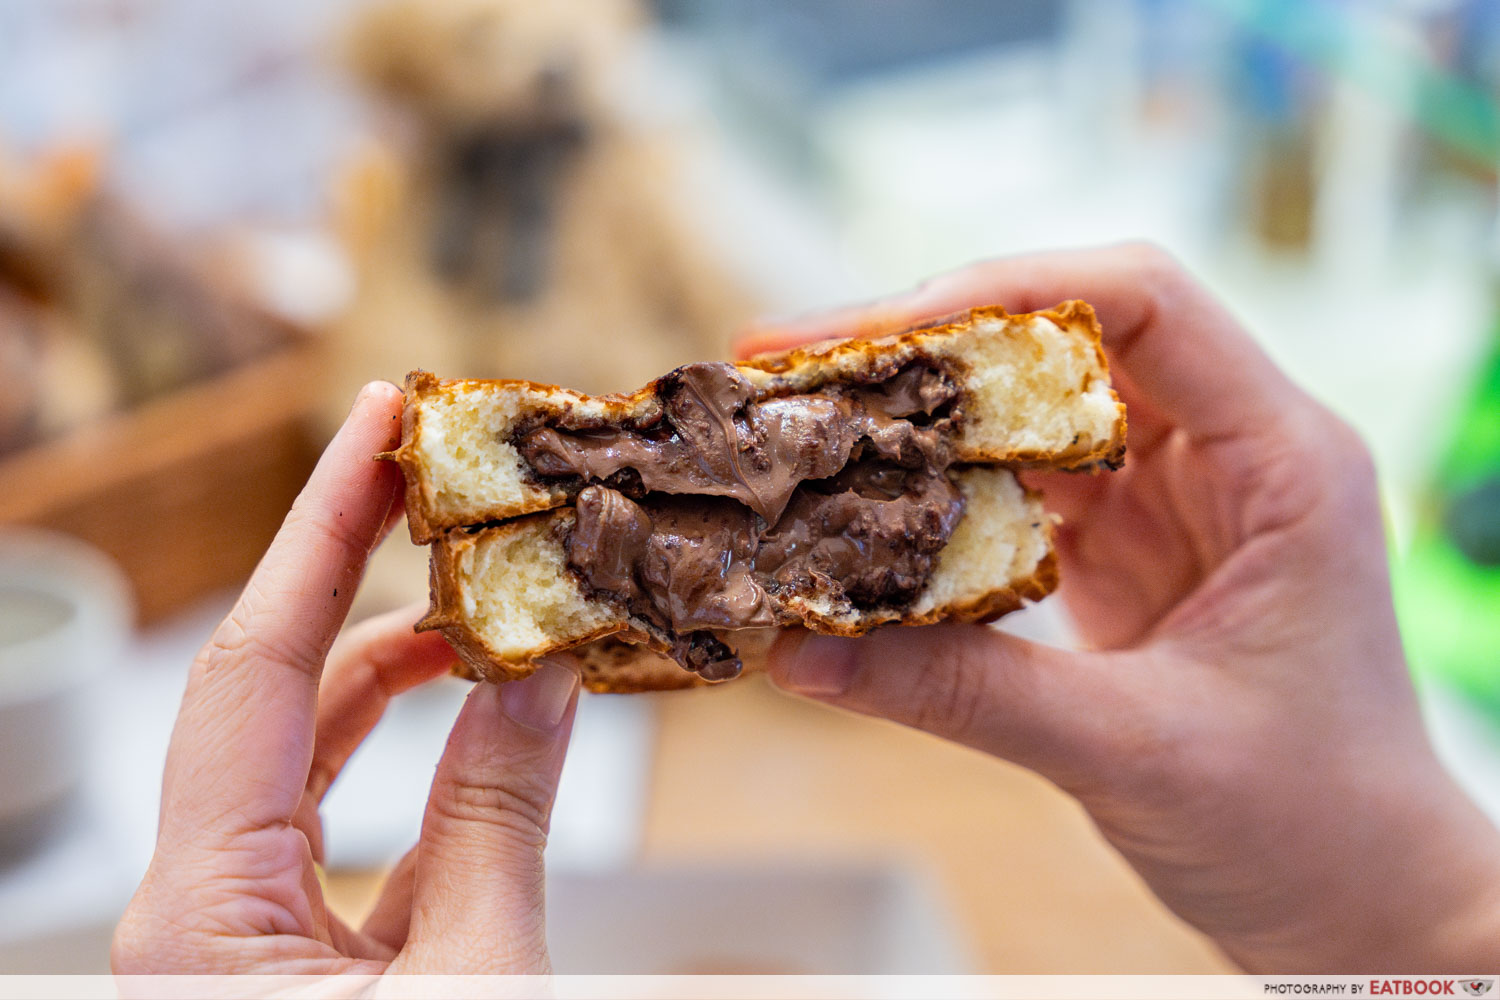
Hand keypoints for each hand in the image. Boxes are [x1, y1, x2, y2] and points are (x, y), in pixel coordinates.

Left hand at [112, 382, 580, 973]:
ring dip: (404, 665)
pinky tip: (488, 707)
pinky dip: (423, 756)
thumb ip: (502, 818)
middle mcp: (200, 909)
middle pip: (277, 687)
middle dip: (361, 571)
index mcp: (204, 916)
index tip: (378, 420)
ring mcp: (241, 930)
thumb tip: (544, 673)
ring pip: (314, 752)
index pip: (257, 666)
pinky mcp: (290, 952)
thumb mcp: (481, 973)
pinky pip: (350, 818)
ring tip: (487, 597)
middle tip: (438, 475)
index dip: (324, 526)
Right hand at [739, 244, 1499, 971]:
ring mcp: (1172, 494)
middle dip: (926, 343)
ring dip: (921, 410)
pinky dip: (936, 485)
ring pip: (1030, 406)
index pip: (1141, 304)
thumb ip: (967, 693)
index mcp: (1281, 458)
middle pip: (1065, 338)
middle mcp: (1228, 450)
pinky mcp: (1124, 544)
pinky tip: (862, 498)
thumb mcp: (1135, 750)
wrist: (1353, 894)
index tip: (875, 332)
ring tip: (806, 418)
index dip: (1005, 292)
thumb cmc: (1306, 822)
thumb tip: (804, 652)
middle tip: (792, 361)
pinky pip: (1016, 483)